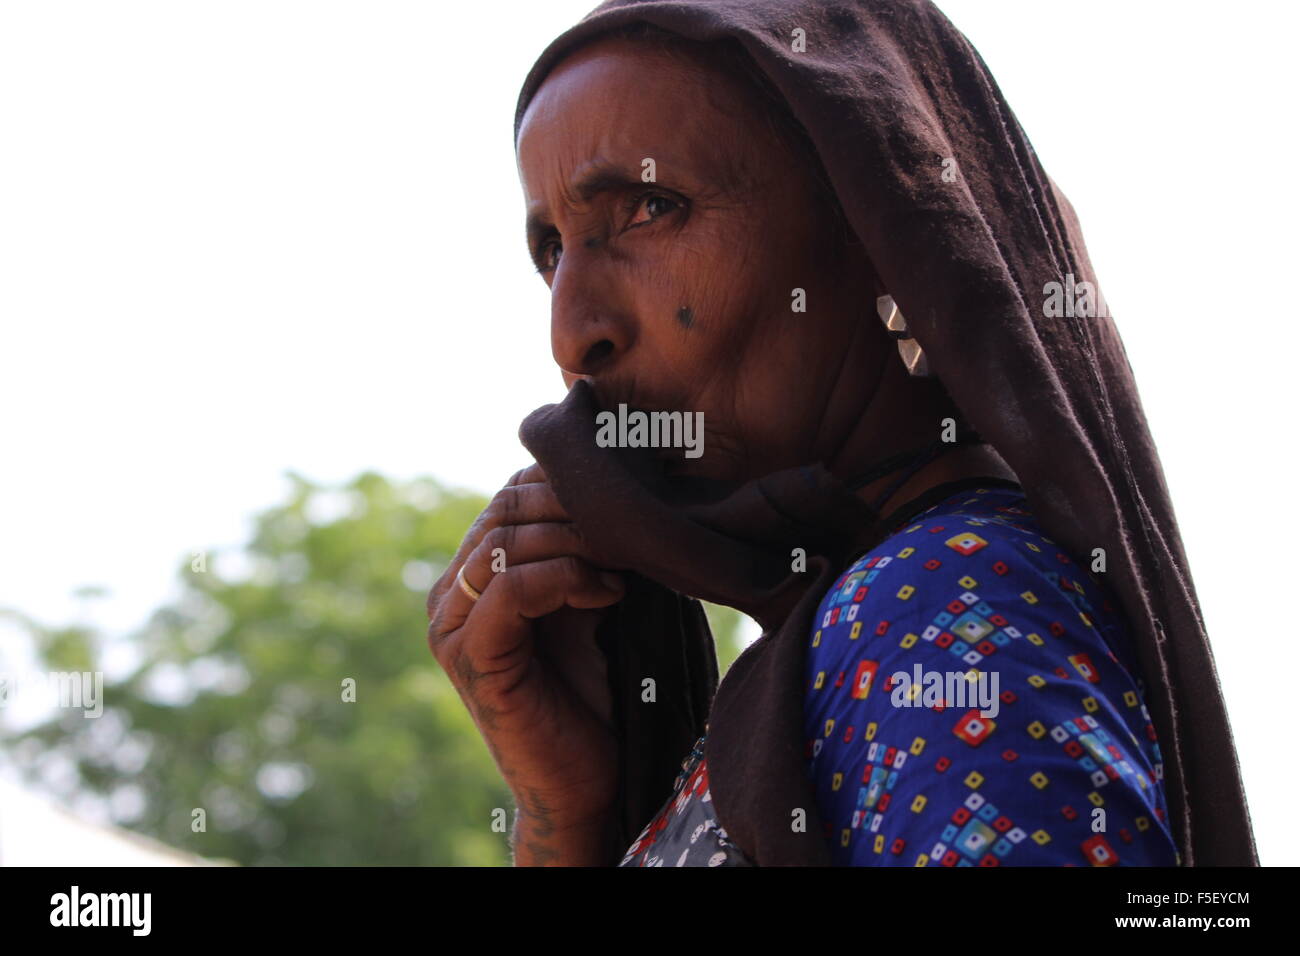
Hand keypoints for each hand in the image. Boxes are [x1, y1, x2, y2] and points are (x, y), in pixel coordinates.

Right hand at [426, 463, 624, 858]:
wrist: (586, 778)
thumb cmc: (594, 690)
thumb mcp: (586, 601)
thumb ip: (579, 549)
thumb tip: (614, 484)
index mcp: (471, 574)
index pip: (508, 494)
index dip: (565, 481)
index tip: (624, 497)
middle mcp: (448, 595)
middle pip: (504, 507)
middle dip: (572, 505)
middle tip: (627, 524)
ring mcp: (451, 627)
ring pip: (506, 541)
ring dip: (575, 540)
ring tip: (623, 561)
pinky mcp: (471, 657)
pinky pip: (512, 587)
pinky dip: (567, 577)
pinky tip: (607, 594)